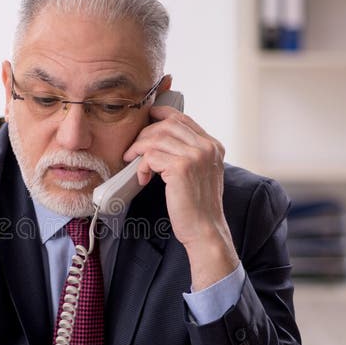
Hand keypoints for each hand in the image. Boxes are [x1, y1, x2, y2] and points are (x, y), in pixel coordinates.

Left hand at [122, 105, 238, 289]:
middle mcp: (207, 147)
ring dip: (139, 149)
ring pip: (157, 138)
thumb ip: (188, 154)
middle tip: (133, 150)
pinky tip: (143, 179)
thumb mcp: (200, 173)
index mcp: (213, 145)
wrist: (205, 230)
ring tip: (132, 163)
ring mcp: (196, 155)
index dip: (161, 115)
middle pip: (168, 124)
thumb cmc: (197, 206)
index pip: (183, 118)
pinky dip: (142, 166)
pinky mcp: (181, 167)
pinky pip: (151, 156)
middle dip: (145, 134)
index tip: (146, 119)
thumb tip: (160, 139)